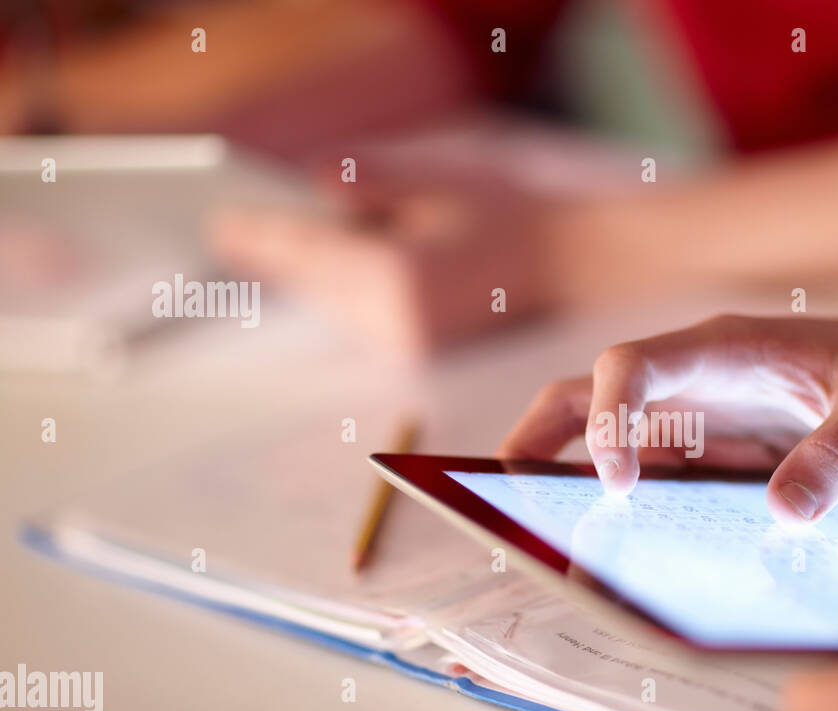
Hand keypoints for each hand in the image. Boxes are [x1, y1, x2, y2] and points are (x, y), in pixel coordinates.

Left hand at [209, 161, 552, 354]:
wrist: (562, 262)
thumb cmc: (504, 213)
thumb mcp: (438, 182)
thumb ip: (373, 182)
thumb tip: (313, 181)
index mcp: (401, 276)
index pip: (312, 253)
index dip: (263, 236)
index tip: (221, 226)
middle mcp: (398, 320)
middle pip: (316, 284)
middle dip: (278, 256)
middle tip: (228, 234)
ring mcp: (408, 342)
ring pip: (333, 304)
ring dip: (307, 275)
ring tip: (263, 245)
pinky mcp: (416, 349)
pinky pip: (357, 315)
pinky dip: (337, 290)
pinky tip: (320, 268)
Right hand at [498, 305, 837, 523]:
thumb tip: (780, 513)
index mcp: (728, 348)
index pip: (631, 368)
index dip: (606, 421)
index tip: (617, 486)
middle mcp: (704, 381)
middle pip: (593, 394)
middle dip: (542, 434)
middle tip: (502, 489)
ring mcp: (713, 418)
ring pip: (619, 438)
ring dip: (577, 474)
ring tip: (543, 526)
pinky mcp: (730, 455)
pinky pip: (666, 478)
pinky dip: (634, 507)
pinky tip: (627, 548)